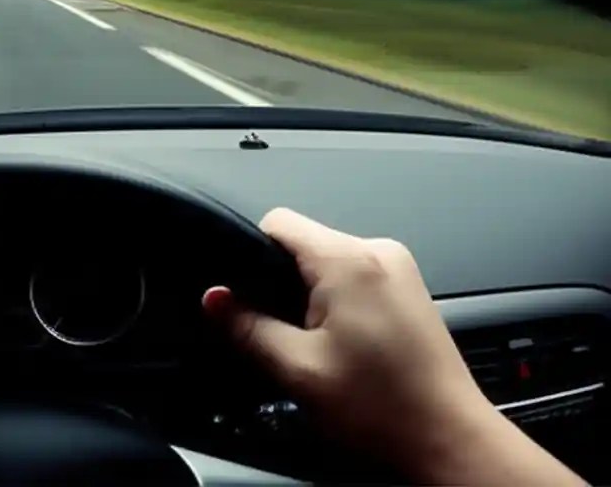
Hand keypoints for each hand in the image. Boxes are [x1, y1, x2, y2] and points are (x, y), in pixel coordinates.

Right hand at [203, 208, 581, 485]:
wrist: (449, 439)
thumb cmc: (383, 408)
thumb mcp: (297, 369)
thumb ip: (247, 327)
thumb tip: (213, 298)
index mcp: (348, 260)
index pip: (277, 222)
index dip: (250, 255)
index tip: (248, 297)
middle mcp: (378, 251)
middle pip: (303, 244)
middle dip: (283, 285)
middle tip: (289, 338)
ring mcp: (399, 269)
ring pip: (328, 263)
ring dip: (312, 297)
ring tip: (322, 348)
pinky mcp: (409, 289)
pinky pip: (355, 278)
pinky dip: (338, 304)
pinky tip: (346, 347)